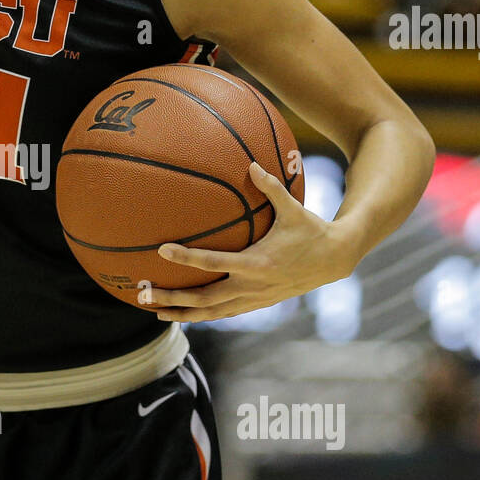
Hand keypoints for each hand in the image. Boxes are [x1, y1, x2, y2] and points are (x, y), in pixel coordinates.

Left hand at [150, 162, 354, 322]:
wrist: (334, 261)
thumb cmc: (312, 230)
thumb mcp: (294, 208)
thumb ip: (272, 187)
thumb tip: (251, 164)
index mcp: (257, 264)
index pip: (214, 263)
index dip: (187, 258)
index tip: (163, 249)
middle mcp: (252, 287)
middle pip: (205, 299)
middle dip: (173, 299)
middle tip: (144, 294)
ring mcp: (254, 299)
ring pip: (212, 313)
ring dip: (182, 314)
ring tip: (154, 312)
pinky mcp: (256, 305)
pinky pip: (223, 314)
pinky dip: (201, 315)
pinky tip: (182, 313)